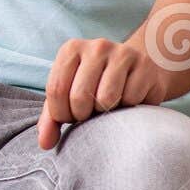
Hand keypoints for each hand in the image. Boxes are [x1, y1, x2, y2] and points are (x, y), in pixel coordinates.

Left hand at [36, 38, 169, 150]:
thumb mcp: (70, 95)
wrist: (139, 69)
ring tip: (108, 106)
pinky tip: (128, 99)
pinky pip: (131, 99)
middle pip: (79, 96)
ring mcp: (122, 53)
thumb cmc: (97, 85)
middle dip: (82, 115)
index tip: (70, 117)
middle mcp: (96, 46)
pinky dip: (128, 107)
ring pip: (106, 99)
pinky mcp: (145, 65)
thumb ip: (52, 118)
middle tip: (90, 113)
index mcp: (71, 49)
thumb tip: (45, 143)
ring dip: (106, 112)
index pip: (56, 89)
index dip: (61, 114)